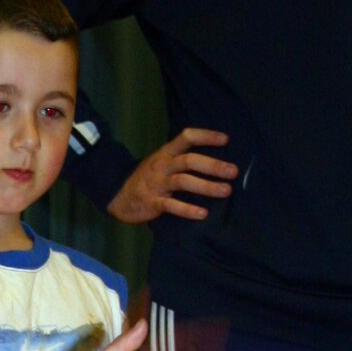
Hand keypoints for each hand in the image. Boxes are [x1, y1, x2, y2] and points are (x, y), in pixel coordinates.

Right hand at [107, 128, 237, 224]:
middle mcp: (162, 165)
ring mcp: (156, 184)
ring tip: (226, 190)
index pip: (187, 137)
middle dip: (213, 165)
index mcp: (166, 153)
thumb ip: (181, 158)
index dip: (206, 136)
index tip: (226, 140)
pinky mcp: (152, 202)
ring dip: (207, 186)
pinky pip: (172, 206)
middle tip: (234, 171)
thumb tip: (212, 159)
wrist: (117, 195)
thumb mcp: (161, 162)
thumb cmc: (147, 178)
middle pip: (189, 160)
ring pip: (184, 181)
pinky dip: (188, 209)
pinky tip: (203, 214)